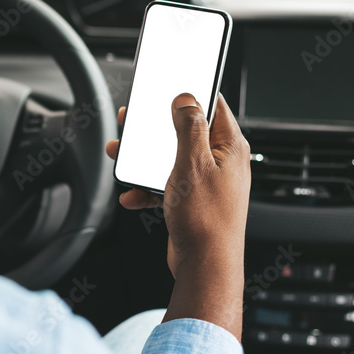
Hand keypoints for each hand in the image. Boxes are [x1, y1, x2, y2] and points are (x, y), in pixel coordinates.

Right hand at [106, 93, 250, 339]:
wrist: (205, 268)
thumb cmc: (206, 220)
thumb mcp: (192, 163)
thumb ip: (189, 126)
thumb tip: (186, 99)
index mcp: (230, 147)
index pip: (212, 104)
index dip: (188, 92)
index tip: (167, 85)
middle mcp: (222, 162)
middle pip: (185, 131)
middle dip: (155, 129)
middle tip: (133, 122)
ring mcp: (207, 183)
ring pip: (171, 158)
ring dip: (145, 160)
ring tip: (123, 157)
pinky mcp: (192, 201)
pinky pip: (166, 185)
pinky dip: (147, 188)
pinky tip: (133, 195)